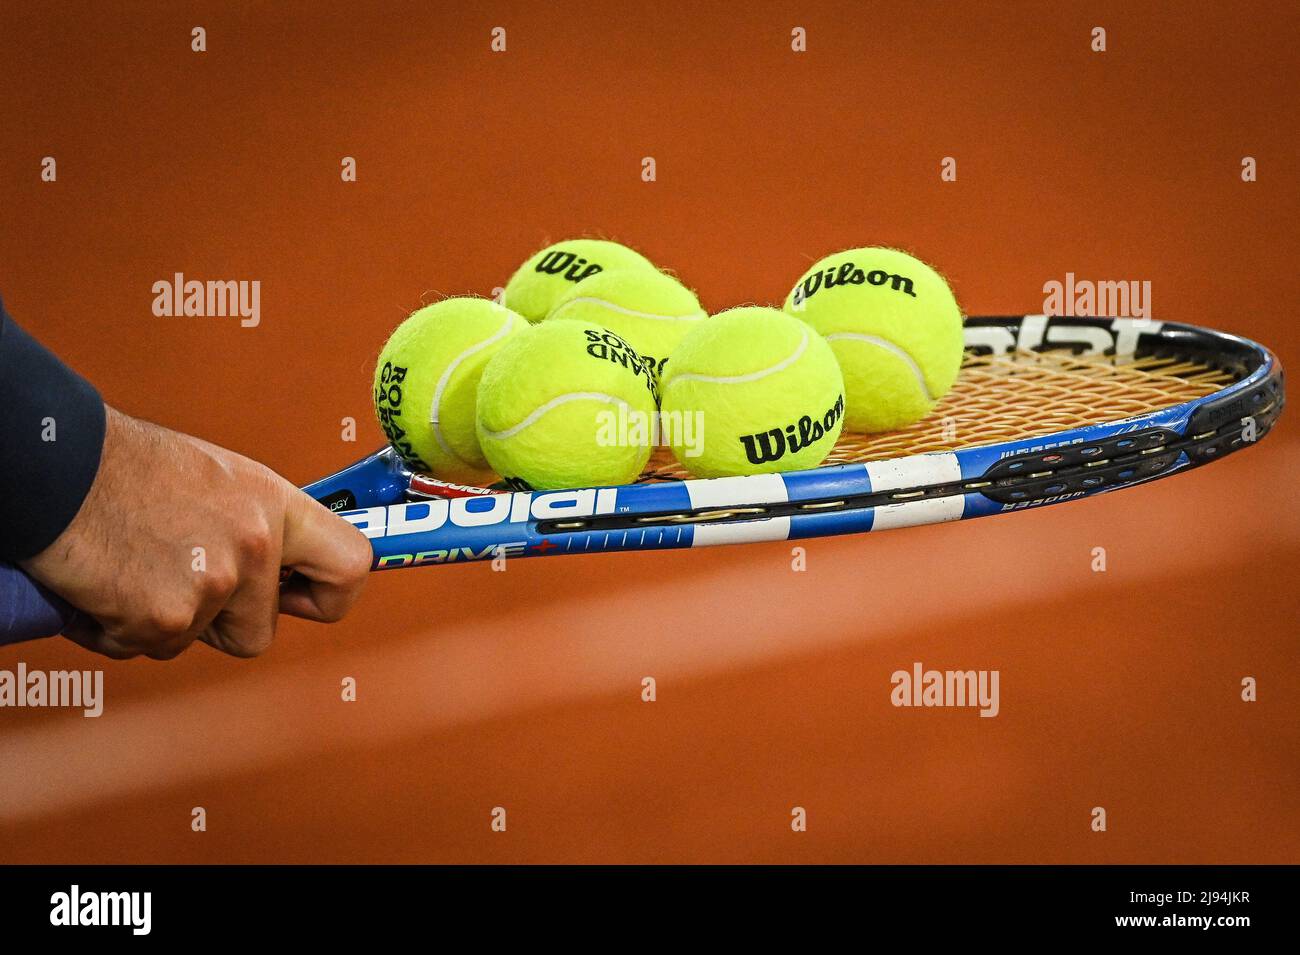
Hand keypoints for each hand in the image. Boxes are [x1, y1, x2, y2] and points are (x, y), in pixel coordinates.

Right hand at [21, 407, 371, 658]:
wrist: (58, 467)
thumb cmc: (131, 468)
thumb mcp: (224, 480)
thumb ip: (260, 525)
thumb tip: (285, 564)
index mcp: (276, 506)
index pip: (352, 566)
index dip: (330, 596)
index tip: (302, 598)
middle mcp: (255, 544)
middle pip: (262, 632)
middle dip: (224, 624)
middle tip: (186, 582)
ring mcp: (213, 584)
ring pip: (198, 641)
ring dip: (167, 620)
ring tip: (139, 566)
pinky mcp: (164, 616)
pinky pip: (150, 647)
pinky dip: (123, 628)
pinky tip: (109, 582)